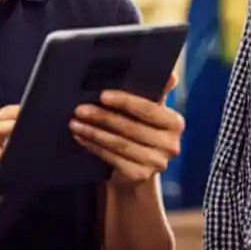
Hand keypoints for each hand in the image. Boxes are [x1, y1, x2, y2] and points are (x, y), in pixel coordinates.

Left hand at [69, 72, 183, 187]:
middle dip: (102, 117)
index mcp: (175, 123)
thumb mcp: (149, 109)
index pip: (149, 110)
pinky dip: (94, 146)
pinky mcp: (140, 175)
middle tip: (80, 109)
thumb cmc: (141, 127)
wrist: (137, 165)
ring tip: (75, 122)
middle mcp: (171, 145)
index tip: (102, 95)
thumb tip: (170, 74)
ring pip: (119, 144)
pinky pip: (112, 158)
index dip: (125, 101)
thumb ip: (156, 91)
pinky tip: (80, 137)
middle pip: (131, 128)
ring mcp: (156, 163)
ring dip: (93, 132)